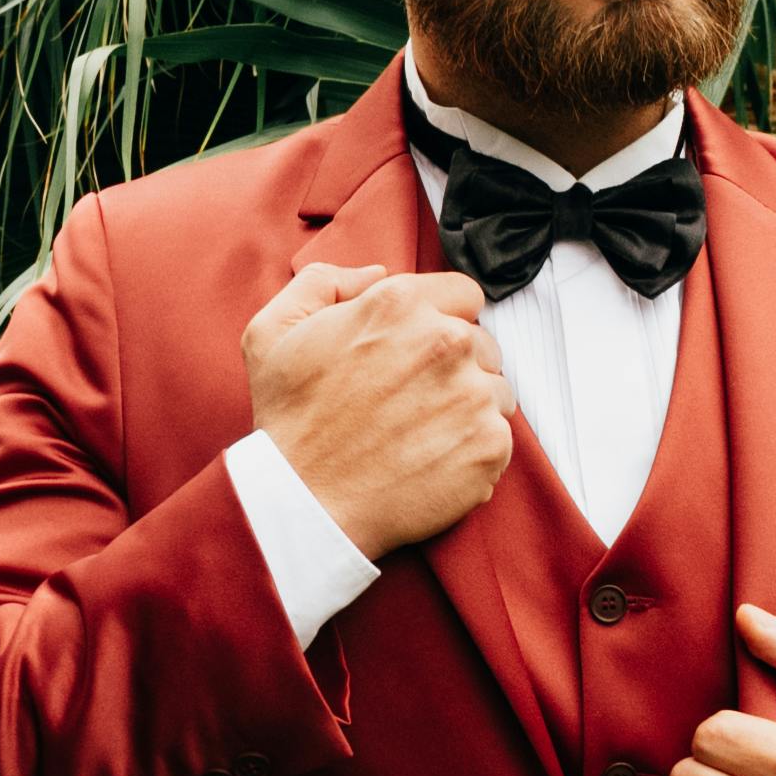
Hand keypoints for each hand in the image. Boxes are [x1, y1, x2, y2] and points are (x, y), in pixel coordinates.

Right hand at [241, 262, 516, 559]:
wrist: (305, 502)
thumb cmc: (289, 421)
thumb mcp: (274, 329)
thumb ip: (325, 282)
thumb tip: (375, 273)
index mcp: (399, 304)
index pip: (463, 295)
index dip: (442, 321)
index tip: (421, 352)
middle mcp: (445, 341)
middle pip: (483, 343)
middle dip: (456, 366)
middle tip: (414, 400)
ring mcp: (472, 394)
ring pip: (495, 390)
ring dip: (470, 407)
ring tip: (422, 433)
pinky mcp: (489, 445)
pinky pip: (500, 436)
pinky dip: (475, 449)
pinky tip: (434, 459)